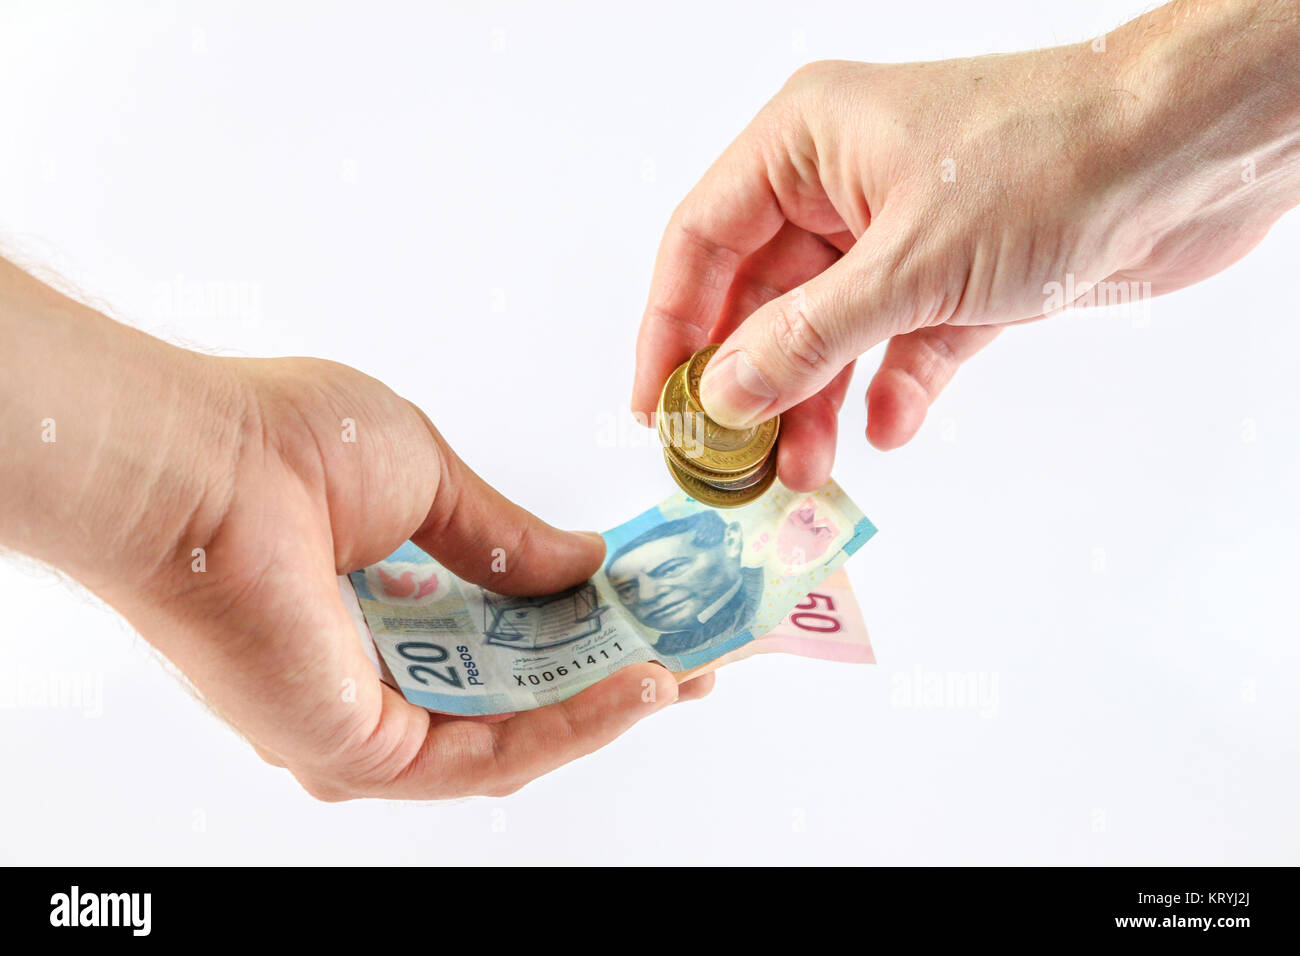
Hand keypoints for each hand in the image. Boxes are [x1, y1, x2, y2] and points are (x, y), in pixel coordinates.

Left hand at [0, 261, 711, 799]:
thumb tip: (584, 563)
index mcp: (375, 609)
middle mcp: (369, 678)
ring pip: (514, 737)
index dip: (580, 627)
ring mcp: (364, 724)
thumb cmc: (284, 446)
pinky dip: (576, 725)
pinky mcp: (363, 754)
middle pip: (515, 694)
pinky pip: (493, 755)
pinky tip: (642, 686)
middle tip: (691, 652)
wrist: (199, 466)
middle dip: (609, 674)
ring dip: (608, 704)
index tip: (652, 609)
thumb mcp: (431, 478)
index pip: (497, 636)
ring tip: (689, 669)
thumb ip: (506, 536)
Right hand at [632, 0, 1299, 488]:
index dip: (670, 328)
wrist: (1193, 153)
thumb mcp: (907, 263)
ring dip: (816, 402)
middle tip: (733, 462)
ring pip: (831, 331)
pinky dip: (895, 387)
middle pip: (762, 298)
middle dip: (750, 384)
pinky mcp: (962, 276)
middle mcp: (844, 185)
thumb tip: (723, 395)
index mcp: (807, 144)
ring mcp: (903, 232)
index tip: (658, 409)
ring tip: (804, 472)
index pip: (703, 242)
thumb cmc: (1052, 160)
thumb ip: (806, 337)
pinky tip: (893, 427)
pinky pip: (905, 342)